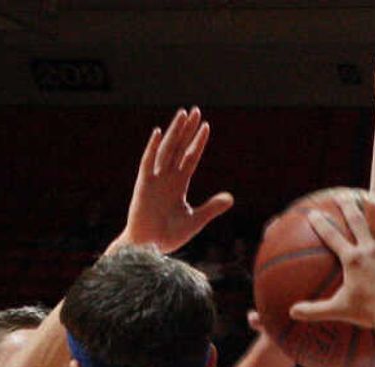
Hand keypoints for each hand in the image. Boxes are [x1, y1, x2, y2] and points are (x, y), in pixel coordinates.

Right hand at [120, 107, 233, 253]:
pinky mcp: (143, 185)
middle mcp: (167, 178)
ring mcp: (155, 179)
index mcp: (178, 184)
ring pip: (166, 150)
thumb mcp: (195, 220)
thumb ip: (212, 207)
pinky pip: (148, 163)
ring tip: (183, 115)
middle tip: (196, 111)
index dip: (198, 142)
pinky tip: (158, 133)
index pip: (191, 157)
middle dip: (187, 130)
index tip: (206, 126)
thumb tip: (231, 197)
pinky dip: (152, 148)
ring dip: (174, 132)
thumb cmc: (169, 236)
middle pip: (179, 148)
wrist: (150, 248)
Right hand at [290, 193, 374, 330]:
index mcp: (353, 259)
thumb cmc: (367, 313)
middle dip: (348, 205)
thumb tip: (292, 313)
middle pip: (357, 220)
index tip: (313, 213)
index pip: (332, 236)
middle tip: (342, 195)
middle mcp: (370, 250)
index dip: (320, 223)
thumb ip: (314, 310)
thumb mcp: (338, 311)